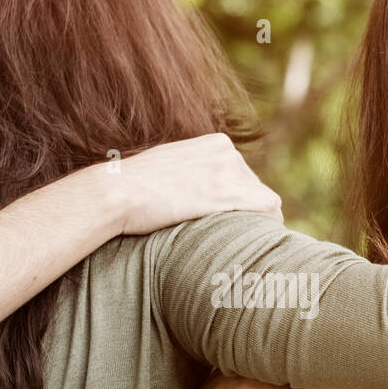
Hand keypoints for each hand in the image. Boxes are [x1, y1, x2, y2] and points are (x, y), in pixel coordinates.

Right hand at [99, 133, 282, 234]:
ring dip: (255, 222)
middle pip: (255, 188)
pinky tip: (256, 244)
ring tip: (240, 244)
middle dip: (247, 212)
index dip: (239, 201)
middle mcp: (228, 153)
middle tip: (235, 238)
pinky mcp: (229, 193)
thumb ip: (192, 175)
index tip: (229, 221)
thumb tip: (198, 195)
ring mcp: (230, 172)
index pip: (243, 175)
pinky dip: (267, 226)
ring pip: (264, 201)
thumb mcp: (169, 168)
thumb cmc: (134, 187)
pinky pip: (268, 209)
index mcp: (216, 143)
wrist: (119, 191)